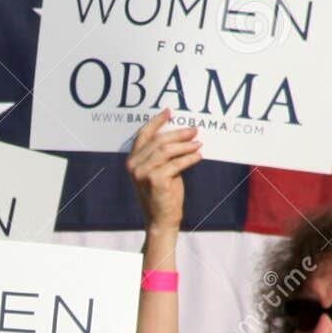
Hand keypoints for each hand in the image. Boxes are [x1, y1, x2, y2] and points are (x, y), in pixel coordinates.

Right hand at [126, 109, 201, 232]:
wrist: (161, 219)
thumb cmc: (163, 194)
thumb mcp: (160, 170)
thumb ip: (163, 154)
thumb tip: (182, 134)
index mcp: (132, 161)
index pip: (143, 135)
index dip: (156, 122)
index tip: (169, 112)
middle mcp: (134, 166)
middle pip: (158, 141)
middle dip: (178, 133)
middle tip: (194, 130)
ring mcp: (143, 173)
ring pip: (167, 150)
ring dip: (185, 145)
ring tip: (198, 143)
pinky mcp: (155, 180)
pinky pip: (176, 163)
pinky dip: (189, 158)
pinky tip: (199, 156)